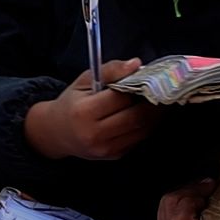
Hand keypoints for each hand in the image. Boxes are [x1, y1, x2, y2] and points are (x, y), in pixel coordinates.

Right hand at [23, 59, 159, 160]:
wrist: (57, 133)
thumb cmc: (72, 103)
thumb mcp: (84, 81)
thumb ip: (110, 70)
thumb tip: (136, 64)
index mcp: (83, 112)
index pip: (120, 98)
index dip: (138, 87)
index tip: (149, 79)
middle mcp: (94, 134)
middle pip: (135, 117)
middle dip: (153, 102)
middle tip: (162, 90)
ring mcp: (105, 148)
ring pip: (142, 130)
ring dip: (155, 115)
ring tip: (159, 101)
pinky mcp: (114, 156)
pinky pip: (138, 139)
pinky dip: (147, 126)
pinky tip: (148, 115)